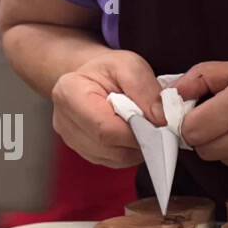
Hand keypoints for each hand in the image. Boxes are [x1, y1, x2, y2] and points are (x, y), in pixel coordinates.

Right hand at [51, 51, 163, 167]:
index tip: (157, 121)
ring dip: (137, 147)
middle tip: (153, 123)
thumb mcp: (130, 66)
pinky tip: (133, 133)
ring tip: (141, 125)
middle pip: (111, 147)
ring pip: (116, 158)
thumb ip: (145, 89)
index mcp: (70, 94)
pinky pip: (116, 161)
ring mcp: (74, 141)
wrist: (95, 78)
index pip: (106, 128)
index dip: (137, 130)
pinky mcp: (87, 153)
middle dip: (139, 139)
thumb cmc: (108, 71)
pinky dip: (131, 151)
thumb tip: (160, 119)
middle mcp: (66, 122)